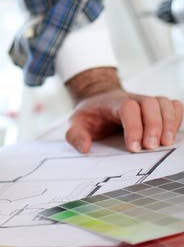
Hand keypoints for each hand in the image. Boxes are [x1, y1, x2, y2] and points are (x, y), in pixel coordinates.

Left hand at [65, 68, 182, 153]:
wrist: (99, 100)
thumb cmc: (91, 115)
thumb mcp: (75, 122)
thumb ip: (75, 134)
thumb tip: (84, 148)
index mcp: (112, 102)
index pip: (128, 107)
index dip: (133, 126)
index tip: (133, 148)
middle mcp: (132, 98)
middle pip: (150, 103)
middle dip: (153, 125)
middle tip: (151, 147)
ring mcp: (146, 102)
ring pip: (164, 103)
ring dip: (169, 122)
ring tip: (166, 143)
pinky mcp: (156, 108)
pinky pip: (173, 106)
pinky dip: (177, 117)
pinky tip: (173, 134)